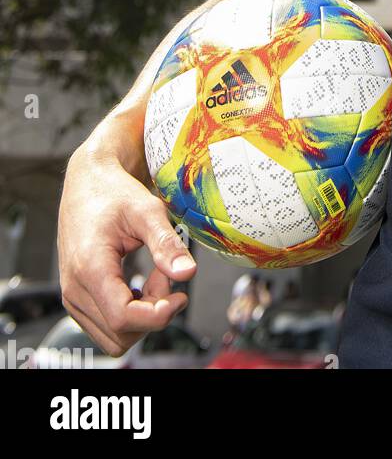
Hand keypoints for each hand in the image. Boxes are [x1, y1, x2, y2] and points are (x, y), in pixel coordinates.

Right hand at [57, 138, 196, 356]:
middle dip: (152, 314)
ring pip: (114, 338)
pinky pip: (106, 327)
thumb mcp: (147, 210)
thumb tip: (188, 272)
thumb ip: (166, 243)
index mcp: (90, 268)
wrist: (88, 183)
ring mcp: (73, 297)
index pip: (123, 319)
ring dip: (142, 316)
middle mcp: (75, 289)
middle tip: (165, 276)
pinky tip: (142, 283)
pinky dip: (131, 314)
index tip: (181, 294)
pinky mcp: (78, 298)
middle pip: (121, 334)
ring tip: (155, 277)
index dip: (158, 315)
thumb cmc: (115, 193)